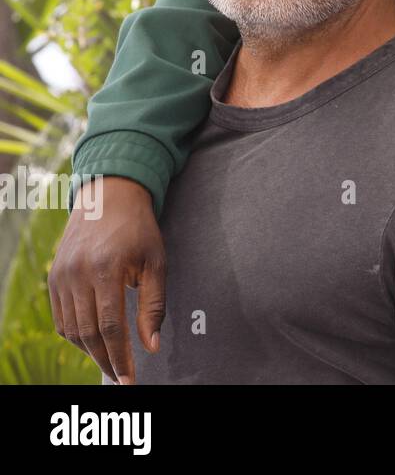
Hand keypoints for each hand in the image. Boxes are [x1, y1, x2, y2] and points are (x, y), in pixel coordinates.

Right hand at [48, 176, 166, 383]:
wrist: (108, 198)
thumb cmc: (139, 231)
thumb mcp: (156, 262)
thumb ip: (154, 306)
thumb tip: (151, 346)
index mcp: (107, 269)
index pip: (111, 326)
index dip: (120, 356)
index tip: (131, 378)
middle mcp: (78, 274)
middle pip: (89, 332)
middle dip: (106, 361)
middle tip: (122, 379)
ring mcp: (61, 276)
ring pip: (71, 330)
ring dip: (91, 352)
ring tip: (111, 365)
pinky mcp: (53, 278)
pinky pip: (61, 319)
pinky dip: (76, 337)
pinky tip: (94, 343)